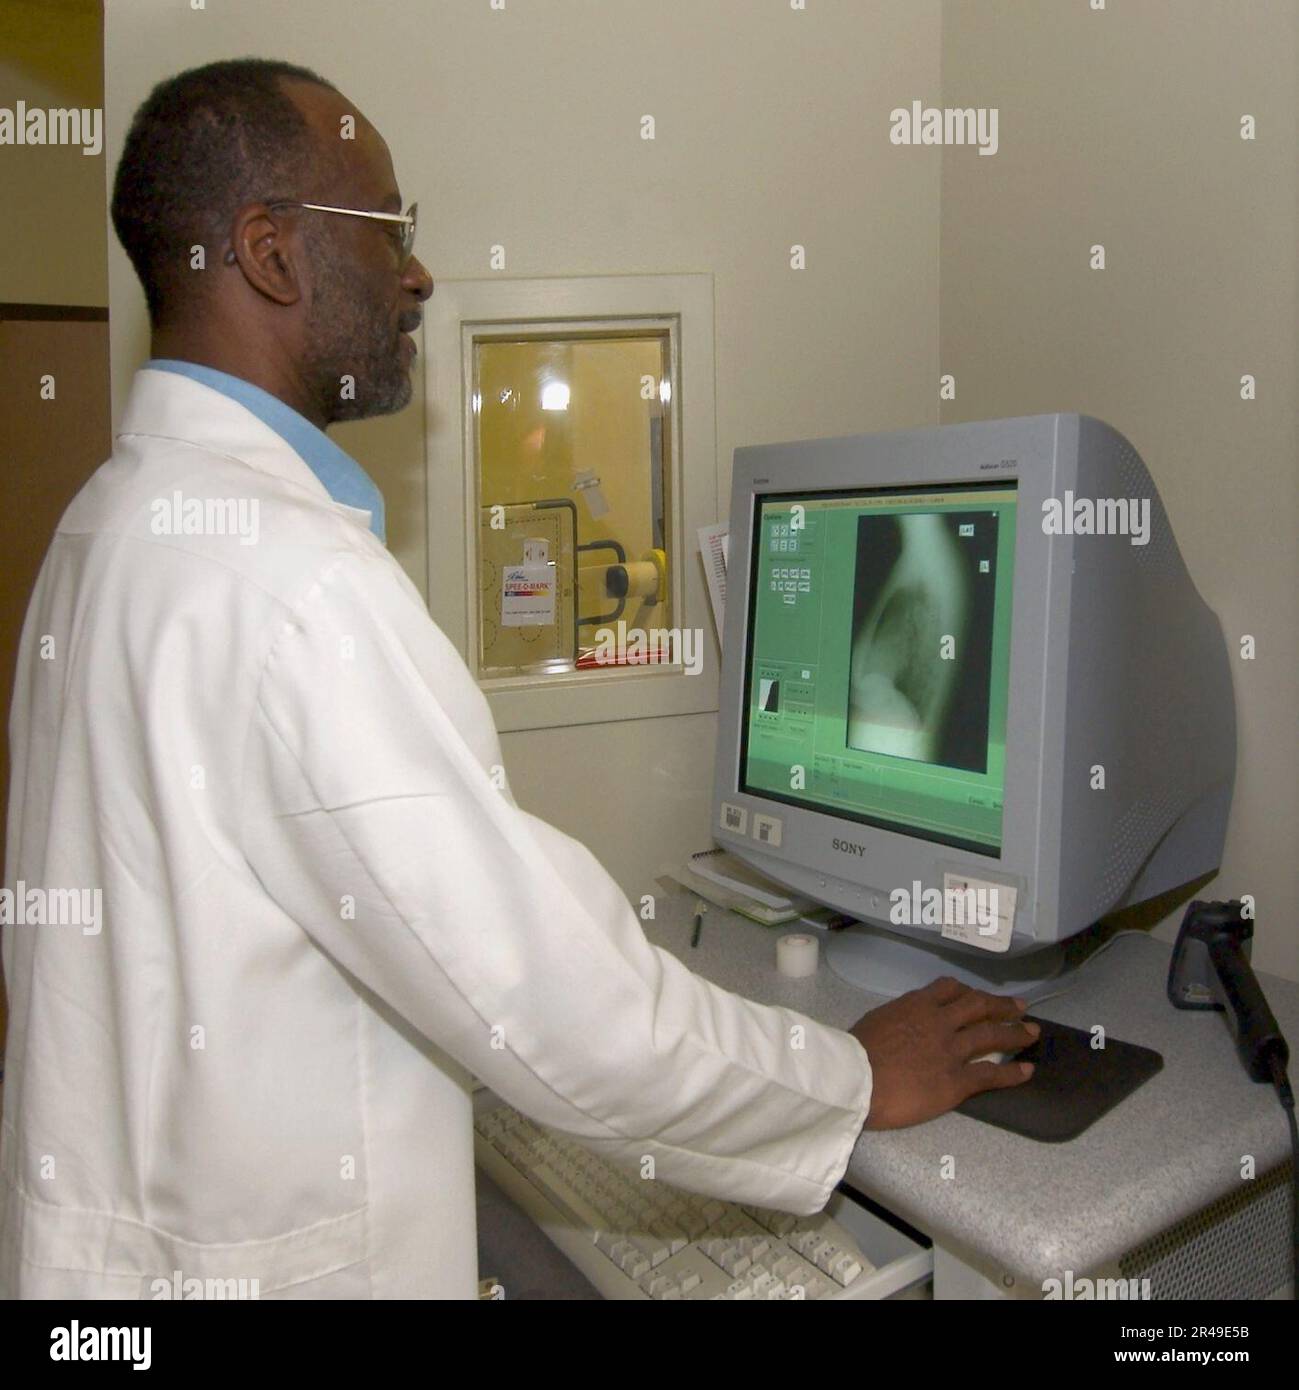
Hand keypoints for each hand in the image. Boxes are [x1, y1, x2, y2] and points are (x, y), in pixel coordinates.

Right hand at [850, 976, 1039, 1129]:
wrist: (856, 1081)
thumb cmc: (856, 1052)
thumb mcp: (877, 1019)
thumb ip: (900, 1016)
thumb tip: (908, 1022)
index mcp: (918, 1005)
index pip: (951, 989)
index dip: (969, 991)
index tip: (978, 995)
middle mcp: (941, 1022)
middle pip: (979, 1006)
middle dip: (1001, 1006)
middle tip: (1019, 1007)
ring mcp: (952, 1051)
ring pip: (991, 1035)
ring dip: (1015, 1032)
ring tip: (1032, 1031)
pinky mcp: (957, 1082)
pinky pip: (990, 1075)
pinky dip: (1012, 1073)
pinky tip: (1027, 1071)